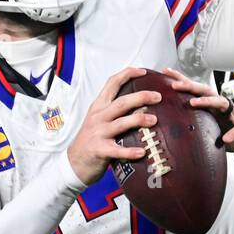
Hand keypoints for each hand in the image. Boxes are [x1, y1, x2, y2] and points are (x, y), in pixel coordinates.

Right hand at [66, 67, 160, 184]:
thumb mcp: (99, 119)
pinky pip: (117, 150)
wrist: (75, 162)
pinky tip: (143, 151)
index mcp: (99, 107)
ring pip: (120, 123)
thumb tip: (142, 105)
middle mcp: (98, 117)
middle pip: (121, 103)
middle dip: (140, 97)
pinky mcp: (99, 150)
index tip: (143, 71)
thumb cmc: (93, 139)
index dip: (127, 74)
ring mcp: (98, 133)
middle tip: (158, 96)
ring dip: (138, 120)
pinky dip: (130, 151)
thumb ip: (115, 110)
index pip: (112, 83)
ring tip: (154, 120)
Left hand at [161, 67, 233, 152]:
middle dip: (190, 86)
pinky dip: (233, 133)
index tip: (165, 72)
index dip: (182, 80)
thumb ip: (201, 133)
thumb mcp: (216, 132)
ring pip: (221, 102)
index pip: (196, 90)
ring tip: (193, 103)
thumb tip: (179, 140)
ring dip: (206, 101)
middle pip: (205, 91)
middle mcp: (224, 106)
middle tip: (174, 85)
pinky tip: (225, 139)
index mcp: (214, 107)